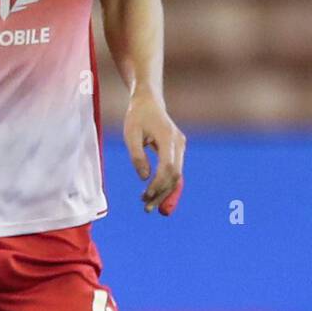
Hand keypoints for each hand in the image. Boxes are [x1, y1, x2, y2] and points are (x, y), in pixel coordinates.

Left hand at [123, 89, 185, 213]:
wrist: (148, 102)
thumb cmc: (137, 117)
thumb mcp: (131, 134)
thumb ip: (137, 156)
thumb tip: (144, 178)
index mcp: (168, 137)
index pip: (168, 167)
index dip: (158, 184)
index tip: (145, 195)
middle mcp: (179, 143)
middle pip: (175, 175)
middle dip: (162, 194)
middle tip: (146, 208)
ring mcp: (180, 147)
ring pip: (177, 176)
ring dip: (164, 192)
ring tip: (149, 206)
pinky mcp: (178, 150)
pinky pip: (175, 171)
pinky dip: (167, 185)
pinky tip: (156, 197)